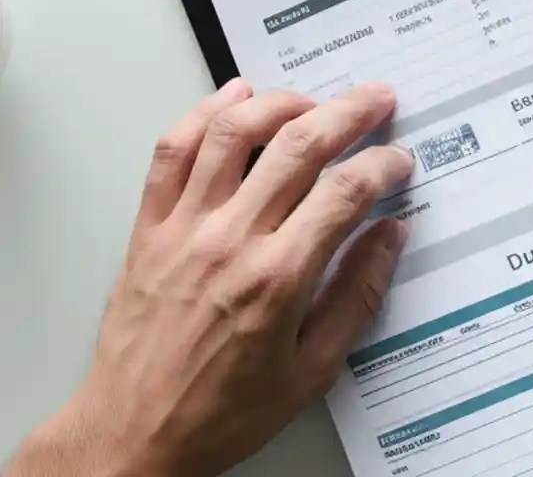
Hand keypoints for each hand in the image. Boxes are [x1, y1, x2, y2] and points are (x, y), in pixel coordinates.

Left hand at [6, 80, 414, 476]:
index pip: (344, 193)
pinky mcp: (149, 228)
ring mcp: (183, 228)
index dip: (382, 165)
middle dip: (348, 112)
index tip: (398, 159)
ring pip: (233, 132)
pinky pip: (172, 151)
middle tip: (375, 98)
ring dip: (280, 102)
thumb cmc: (221, 413)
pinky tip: (231, 98)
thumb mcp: (312, 371)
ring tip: (312, 98)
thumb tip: (390, 236)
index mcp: (277, 280)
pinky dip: (203, 112)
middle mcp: (230, 242)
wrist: (134, 434)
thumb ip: (357, 296)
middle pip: (297, 146)